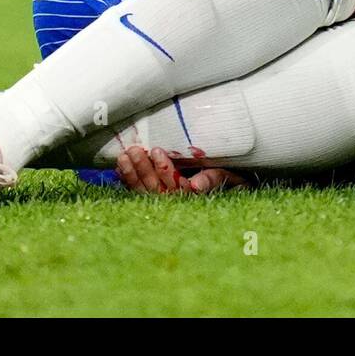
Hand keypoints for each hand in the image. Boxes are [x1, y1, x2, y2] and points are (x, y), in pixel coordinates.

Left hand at [115, 146, 248, 194]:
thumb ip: (216, 178)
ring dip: (133, 174)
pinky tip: (121, 167)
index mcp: (196, 200)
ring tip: (125, 156)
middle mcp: (178, 204)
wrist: (233, 188)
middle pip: (156, 190)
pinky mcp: (155, 198)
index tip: (158, 151)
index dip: (165, 170)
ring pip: (144, 192)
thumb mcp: (232, 178)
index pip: (176, 187)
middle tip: (135, 150)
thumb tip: (196, 185)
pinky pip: (138, 192)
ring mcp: (165, 201)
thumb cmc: (233, 181)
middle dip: (144, 170)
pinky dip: (128, 180)